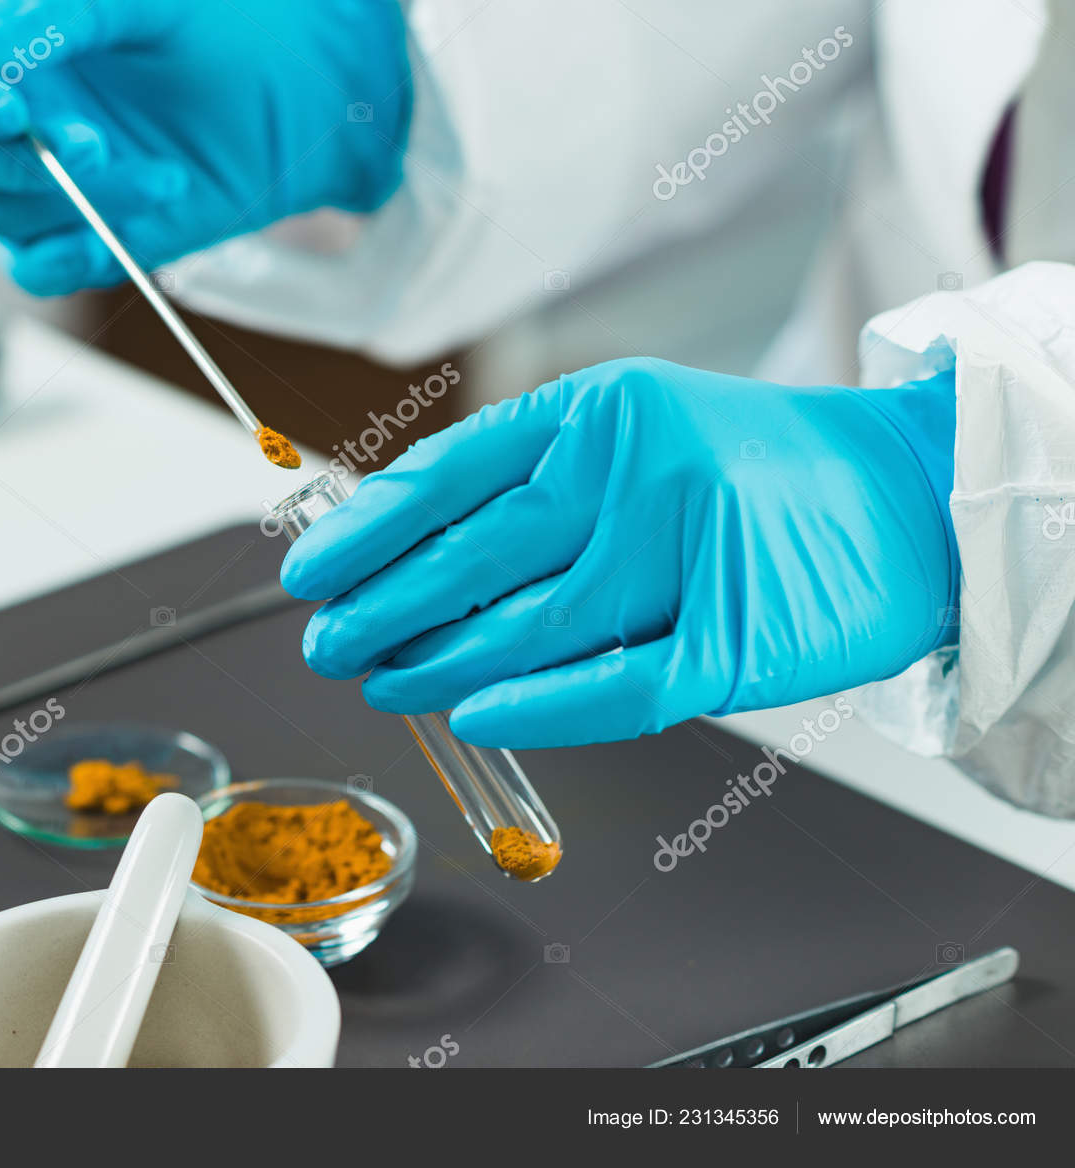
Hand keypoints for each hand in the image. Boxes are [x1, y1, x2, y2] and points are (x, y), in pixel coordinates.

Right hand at [0, 0, 410, 295]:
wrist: (313, 91)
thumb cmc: (232, 20)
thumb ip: (56, 13)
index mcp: (11, 45)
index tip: (7, 108)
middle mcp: (21, 114)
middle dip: (29, 159)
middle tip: (99, 143)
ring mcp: (55, 180)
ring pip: (7, 215)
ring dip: (80, 201)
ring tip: (161, 174)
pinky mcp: (94, 234)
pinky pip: (36, 270)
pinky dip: (61, 262)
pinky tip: (114, 234)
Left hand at [282, 358, 960, 748]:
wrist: (915, 498)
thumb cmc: (760, 470)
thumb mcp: (637, 433)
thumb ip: (533, 481)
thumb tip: (405, 544)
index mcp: (602, 412)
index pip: (450, 475)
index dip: (368, 530)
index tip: (311, 569)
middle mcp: (638, 473)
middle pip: (472, 557)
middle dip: (381, 609)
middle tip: (328, 643)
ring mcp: (689, 555)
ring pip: (526, 628)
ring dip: (437, 664)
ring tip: (381, 681)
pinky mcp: (735, 642)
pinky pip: (612, 686)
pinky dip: (536, 707)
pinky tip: (472, 715)